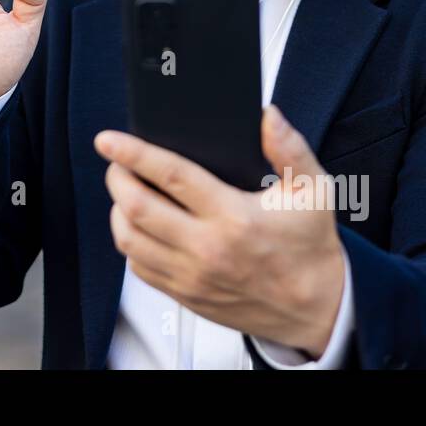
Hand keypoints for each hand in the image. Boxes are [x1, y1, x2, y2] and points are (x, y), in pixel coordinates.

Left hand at [94, 105, 345, 357]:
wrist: (316, 308)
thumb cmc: (310, 247)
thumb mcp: (314, 191)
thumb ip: (290, 149)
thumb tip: (268, 116)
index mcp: (234, 217)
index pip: (171, 176)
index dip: (134, 153)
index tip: (109, 139)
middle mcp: (207, 248)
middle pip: (137, 207)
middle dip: (117, 177)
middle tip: (117, 161)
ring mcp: (191, 275)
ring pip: (129, 239)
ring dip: (118, 210)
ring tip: (126, 191)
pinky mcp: (185, 295)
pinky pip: (138, 267)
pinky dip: (129, 242)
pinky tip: (140, 225)